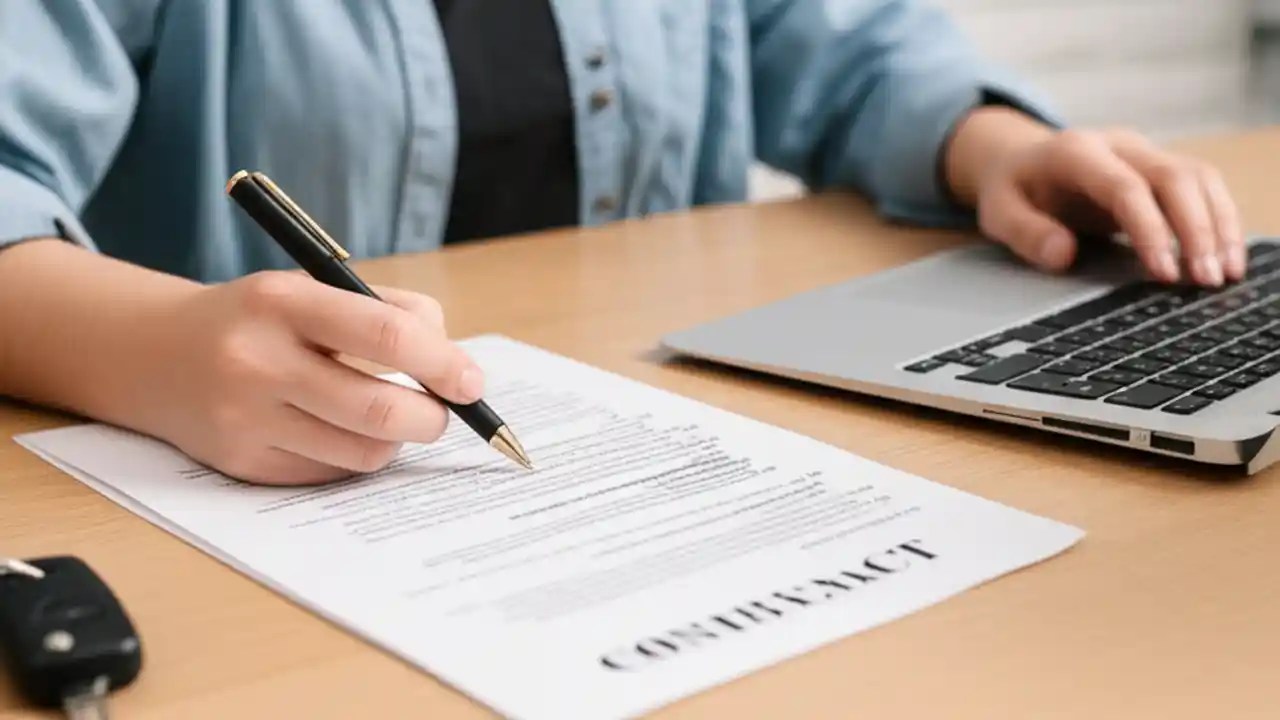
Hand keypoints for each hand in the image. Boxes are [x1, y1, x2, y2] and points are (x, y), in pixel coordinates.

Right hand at [143, 272, 481, 484]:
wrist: (154, 354)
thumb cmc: (261, 319)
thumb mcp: (313, 288)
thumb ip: (390, 313)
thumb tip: (455, 367)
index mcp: (284, 301)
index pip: (386, 335)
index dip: (443, 364)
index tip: (473, 383)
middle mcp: (257, 360)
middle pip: (380, 409)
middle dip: (431, 418)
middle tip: (442, 413)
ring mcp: (244, 418)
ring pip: (362, 452)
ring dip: (395, 441)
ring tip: (389, 417)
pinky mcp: (240, 463)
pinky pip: (330, 474)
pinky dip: (354, 457)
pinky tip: (340, 433)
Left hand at [946, 107, 1243, 285]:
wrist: (1021, 158)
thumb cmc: (1012, 189)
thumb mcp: (998, 212)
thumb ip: (1025, 232)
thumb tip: (1062, 255)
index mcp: (1075, 152)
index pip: (1125, 187)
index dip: (1149, 229)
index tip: (1163, 272)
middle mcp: (1118, 144)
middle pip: (1175, 177)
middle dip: (1196, 230)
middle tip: (1205, 279)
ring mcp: (1144, 151)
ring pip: (1199, 178)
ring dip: (1219, 225)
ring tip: (1225, 274)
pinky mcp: (1161, 165)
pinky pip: (1202, 185)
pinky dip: (1220, 218)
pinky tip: (1225, 255)